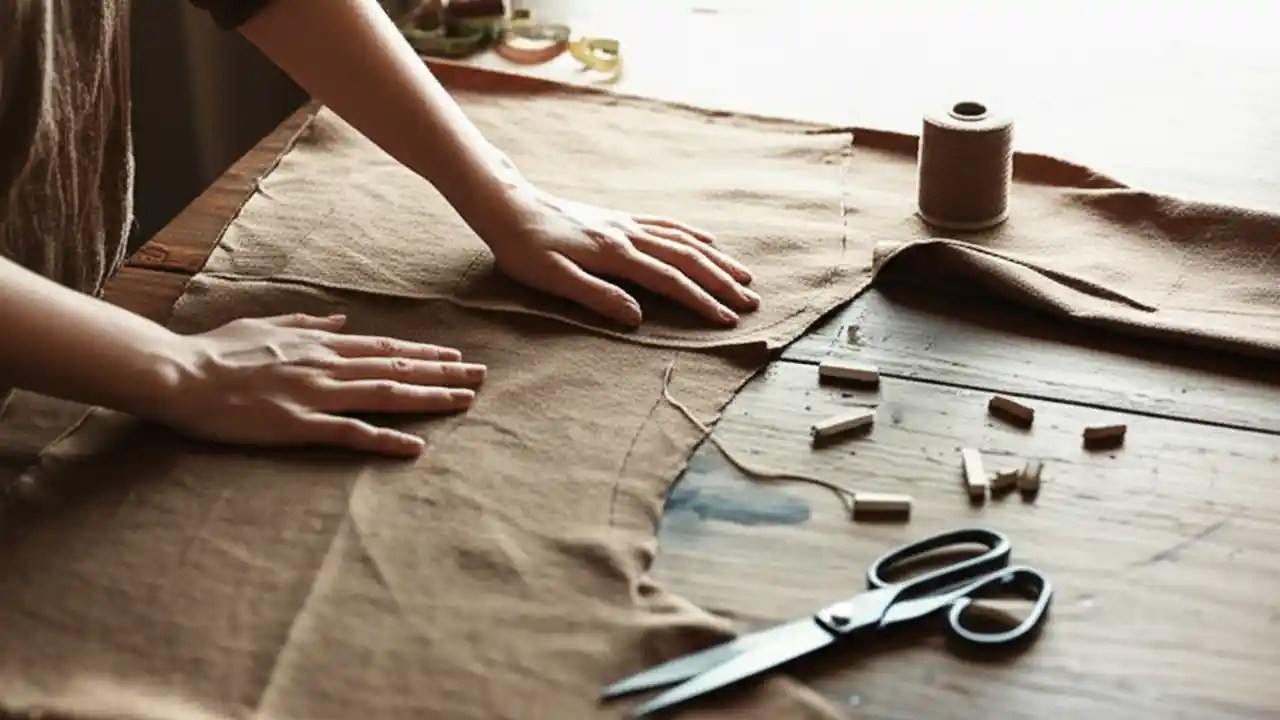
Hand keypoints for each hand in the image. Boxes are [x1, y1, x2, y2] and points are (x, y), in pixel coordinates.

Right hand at [150, 313, 483, 456]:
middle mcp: (326, 364)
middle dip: (443, 372)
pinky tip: (416, 447)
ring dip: (429, 398)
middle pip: (397, 368)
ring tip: (465, 401)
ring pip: (386, 394)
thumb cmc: (216, 351)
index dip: (423, 352)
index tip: (455, 356)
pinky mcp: (298, 424)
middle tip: (482, 377)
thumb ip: (307, 322)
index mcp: (318, 343)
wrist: (178, 373)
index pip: (384, 348)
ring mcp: (314, 394)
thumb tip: (340, 319)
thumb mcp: (265, 324)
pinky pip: (351, 433)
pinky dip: (386, 439)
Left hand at [482, 186, 759, 327]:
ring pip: (683, 239)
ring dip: (716, 258)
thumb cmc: (524, 249)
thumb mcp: (552, 279)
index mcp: (615, 254)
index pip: (669, 280)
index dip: (701, 300)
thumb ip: (596, 296)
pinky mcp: (619, 218)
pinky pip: (666, 224)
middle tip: (751, 301)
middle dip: (722, 281)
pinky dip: (692, 234)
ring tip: (743, 274)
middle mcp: (628, 235)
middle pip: (687, 258)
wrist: (508, 206)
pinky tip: (708, 240)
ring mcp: (626, 223)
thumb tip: (637, 317)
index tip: (726, 318)